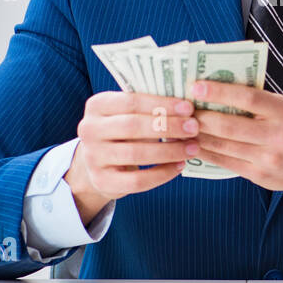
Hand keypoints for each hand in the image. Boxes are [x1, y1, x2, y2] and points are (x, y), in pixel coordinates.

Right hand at [65, 92, 200, 225]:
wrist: (99, 164)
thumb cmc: (122, 132)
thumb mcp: (127, 114)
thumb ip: (149, 108)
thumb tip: (187, 107)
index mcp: (96, 105)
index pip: (131, 101)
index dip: (161, 104)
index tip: (188, 108)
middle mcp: (89, 129)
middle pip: (132, 126)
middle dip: (168, 127)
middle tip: (194, 128)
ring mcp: (93, 157)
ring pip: (136, 153)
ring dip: (169, 151)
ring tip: (192, 148)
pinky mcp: (102, 181)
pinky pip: (137, 180)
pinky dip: (161, 174)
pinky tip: (179, 166)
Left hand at [189, 80, 282, 210]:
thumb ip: (260, 99)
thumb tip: (218, 89)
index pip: (248, 99)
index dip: (219, 92)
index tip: (196, 86)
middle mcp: (278, 138)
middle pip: (229, 125)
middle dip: (201, 116)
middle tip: (182, 107)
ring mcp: (269, 161)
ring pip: (223, 146)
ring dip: (198, 135)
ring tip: (182, 125)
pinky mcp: (261, 177)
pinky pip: (227, 163)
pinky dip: (207, 152)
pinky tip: (194, 143)